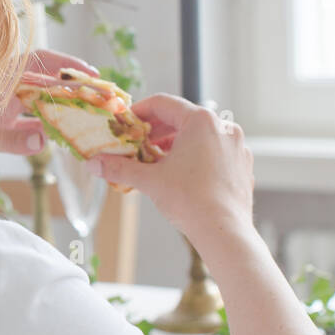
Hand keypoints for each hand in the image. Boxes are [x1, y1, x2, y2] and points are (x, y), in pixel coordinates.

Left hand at [0, 50, 97, 197]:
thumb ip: (7, 137)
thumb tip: (43, 137)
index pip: (32, 63)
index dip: (61, 65)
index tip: (88, 73)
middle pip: (39, 82)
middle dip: (67, 88)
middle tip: (96, 98)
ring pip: (34, 104)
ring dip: (57, 109)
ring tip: (84, 117)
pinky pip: (24, 126)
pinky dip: (42, 129)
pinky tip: (57, 138)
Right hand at [89, 94, 253, 248]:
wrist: (224, 231)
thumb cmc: (190, 201)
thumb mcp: (149, 180)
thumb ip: (119, 168)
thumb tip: (93, 164)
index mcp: (200, 121)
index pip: (163, 103)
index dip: (139, 111)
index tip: (125, 124)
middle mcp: (222, 127)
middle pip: (182, 118)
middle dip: (156, 131)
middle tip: (137, 144)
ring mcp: (235, 146)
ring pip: (199, 136)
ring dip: (175, 144)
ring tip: (156, 161)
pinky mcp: (241, 164)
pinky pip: (214, 151)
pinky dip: (195, 156)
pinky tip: (181, 174)